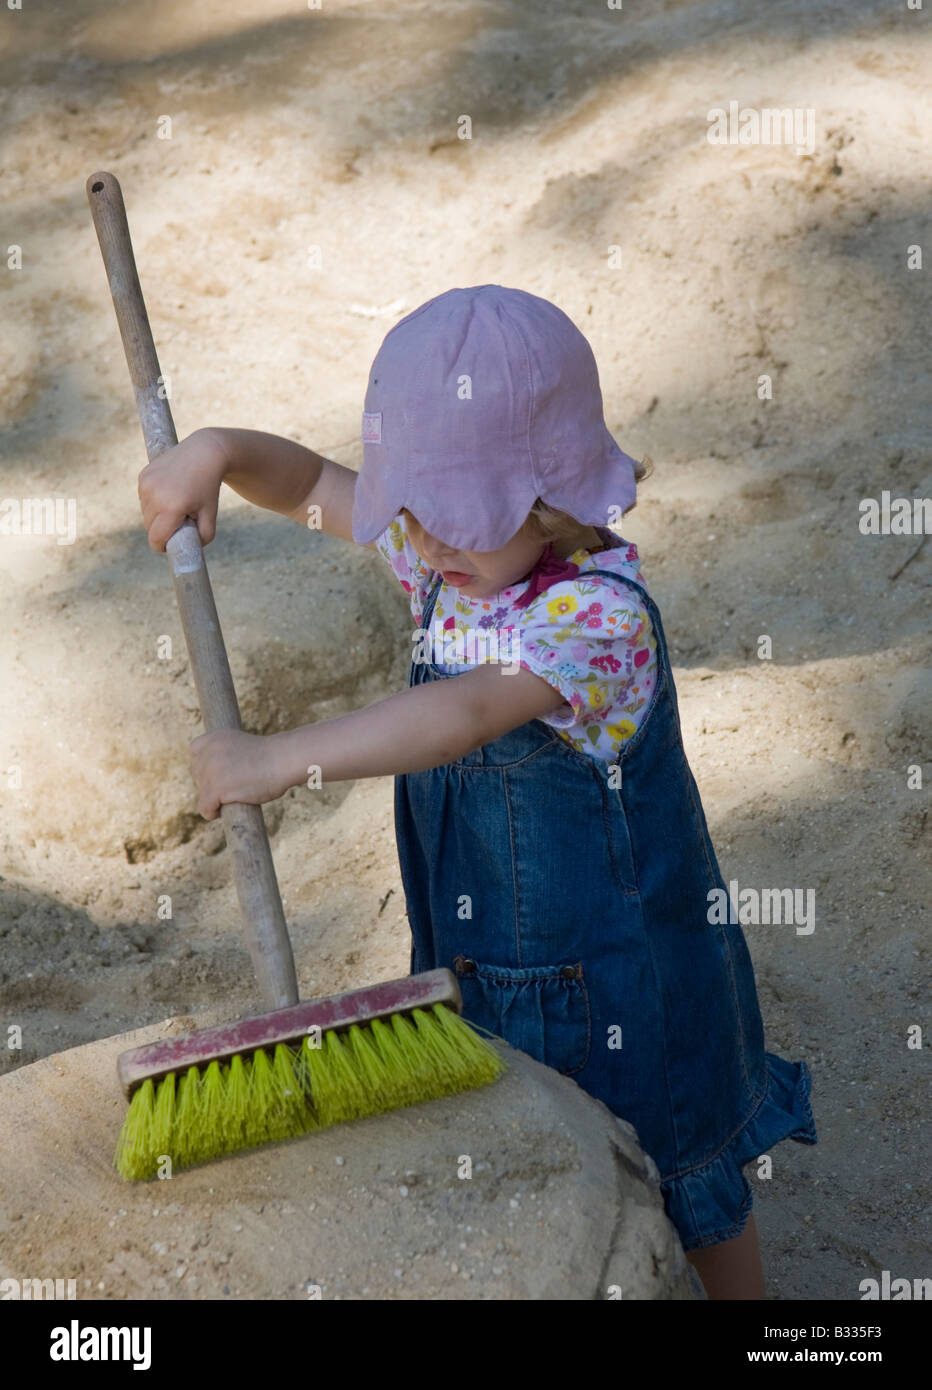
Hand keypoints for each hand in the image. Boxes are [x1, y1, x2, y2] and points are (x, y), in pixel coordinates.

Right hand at [138, 427, 229, 551]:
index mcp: (171, 508)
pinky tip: (170, 490)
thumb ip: (203, 537)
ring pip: (145, 513)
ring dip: (157, 514)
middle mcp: (154, 496)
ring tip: (177, 502)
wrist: (204, 453)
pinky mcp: (143, 475)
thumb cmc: (208, 487)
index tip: (172, 543)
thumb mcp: (210, 515)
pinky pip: (144, 498)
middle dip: (162, 528)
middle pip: (150, 527)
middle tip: (181, 519)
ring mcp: (146, 484)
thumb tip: (189, 549)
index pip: (156, 539)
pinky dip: (154, 500)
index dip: (163, 546)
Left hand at [188, 729, 294, 819]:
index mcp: (214, 737)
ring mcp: (211, 770)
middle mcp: (209, 752)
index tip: (222, 773)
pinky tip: (221, 812)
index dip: (206, 766)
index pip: (195, 753)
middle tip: (233, 787)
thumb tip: (217, 775)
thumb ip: (225, 754)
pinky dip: (211, 812)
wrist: (283, 761)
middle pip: (198, 775)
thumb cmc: (271, 757)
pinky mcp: (216, 788)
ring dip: (214, 798)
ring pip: (202, 793)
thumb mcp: (241, 745)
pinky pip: (205, 807)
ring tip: (234, 797)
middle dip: (211, 783)